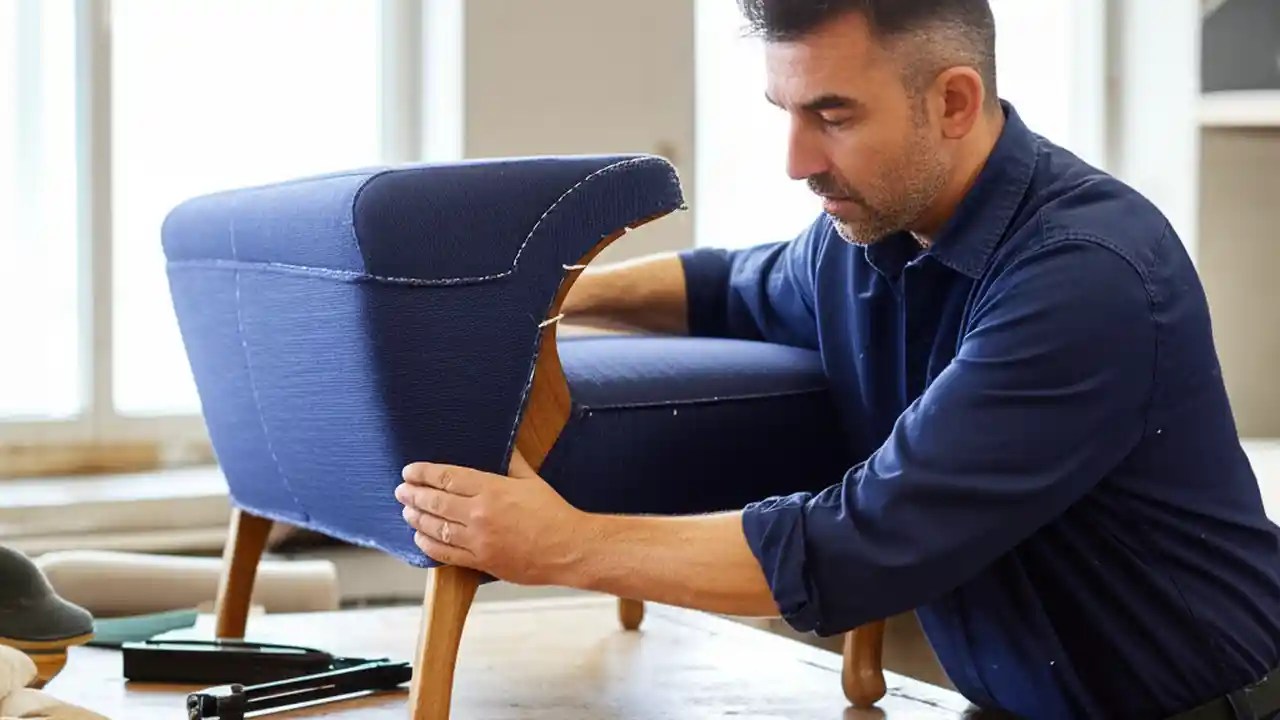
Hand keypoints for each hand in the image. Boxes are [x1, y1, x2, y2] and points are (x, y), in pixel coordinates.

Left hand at [395, 449, 590, 585]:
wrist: (568, 549)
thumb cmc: (554, 513)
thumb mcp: (532, 480)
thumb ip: (512, 462)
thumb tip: (502, 446)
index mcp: (492, 489)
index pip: (447, 477)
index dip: (424, 473)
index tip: (410, 471)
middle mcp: (480, 514)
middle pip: (436, 502)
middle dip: (414, 494)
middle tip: (401, 490)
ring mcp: (478, 540)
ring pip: (436, 528)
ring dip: (417, 518)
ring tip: (406, 511)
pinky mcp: (481, 562)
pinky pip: (446, 554)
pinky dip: (429, 545)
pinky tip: (420, 539)